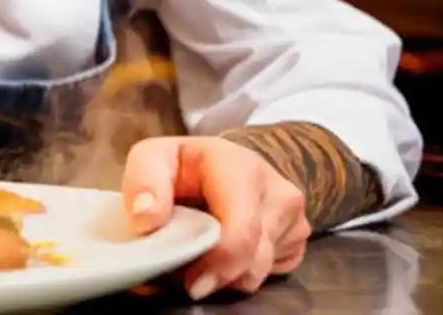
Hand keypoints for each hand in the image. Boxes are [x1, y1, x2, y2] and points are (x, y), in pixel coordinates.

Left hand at [120, 136, 310, 300]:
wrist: (227, 163)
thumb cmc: (185, 165)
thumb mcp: (154, 157)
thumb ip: (144, 183)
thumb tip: (146, 222)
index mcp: (241, 167)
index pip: (242, 231)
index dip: (218, 264)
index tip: (191, 285)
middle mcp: (278, 191)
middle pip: (253, 259)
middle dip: (217, 275)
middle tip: (186, 277)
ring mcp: (295, 217)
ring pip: (261, 270)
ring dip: (227, 275)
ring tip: (201, 258)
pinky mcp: (298, 239)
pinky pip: (271, 272)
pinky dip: (241, 272)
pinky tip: (223, 253)